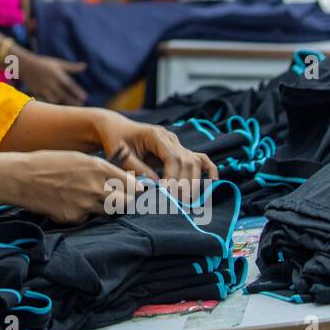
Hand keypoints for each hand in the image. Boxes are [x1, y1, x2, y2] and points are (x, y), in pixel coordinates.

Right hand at [14, 150, 143, 223]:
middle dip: (126, 202)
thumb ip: (102, 169)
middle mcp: (96, 187)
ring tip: (86, 197)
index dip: (137, 190)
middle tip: (120, 200)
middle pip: (126, 203)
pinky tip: (68, 203)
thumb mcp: (79, 158)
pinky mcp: (73, 218)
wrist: (21, 177)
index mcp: (99, 168)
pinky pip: (86, 218)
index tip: (139, 193)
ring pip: (107, 212)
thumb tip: (124, 180)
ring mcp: (85, 205)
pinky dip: (82, 213)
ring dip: (103, 207)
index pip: (133, 185)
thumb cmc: (49, 163)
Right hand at [18, 50, 87, 104]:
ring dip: (61, 105)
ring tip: (69, 110)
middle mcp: (51, 82)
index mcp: (57, 75)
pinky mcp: (36, 92)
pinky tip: (55, 111)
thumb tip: (85, 66)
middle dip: (72, 101)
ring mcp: (43, 88)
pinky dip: (50, 106)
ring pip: (53, 100)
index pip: (69, 84)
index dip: (76, 91)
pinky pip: (44, 101)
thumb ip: (72, 67)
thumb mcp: (58, 64)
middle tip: (80, 106)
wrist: (25, 65)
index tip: (84, 97)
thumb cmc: (44, 64)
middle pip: (63, 94)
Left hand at [86, 110, 217, 198]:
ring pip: (194, 161)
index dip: (172, 176)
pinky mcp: (179, 149)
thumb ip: (137, 168)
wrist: (117, 128)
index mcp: (155, 135)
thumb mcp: (122, 154)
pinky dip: (208, 168)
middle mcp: (170, 138)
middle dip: (184, 182)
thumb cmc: (116, 140)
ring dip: (194, 180)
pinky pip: (199, 157)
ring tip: (187, 199)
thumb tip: (154, 184)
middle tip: (178, 200)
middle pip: (186, 160)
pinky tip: (213, 181)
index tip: (167, 192)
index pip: (172, 157)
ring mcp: (176, 143)